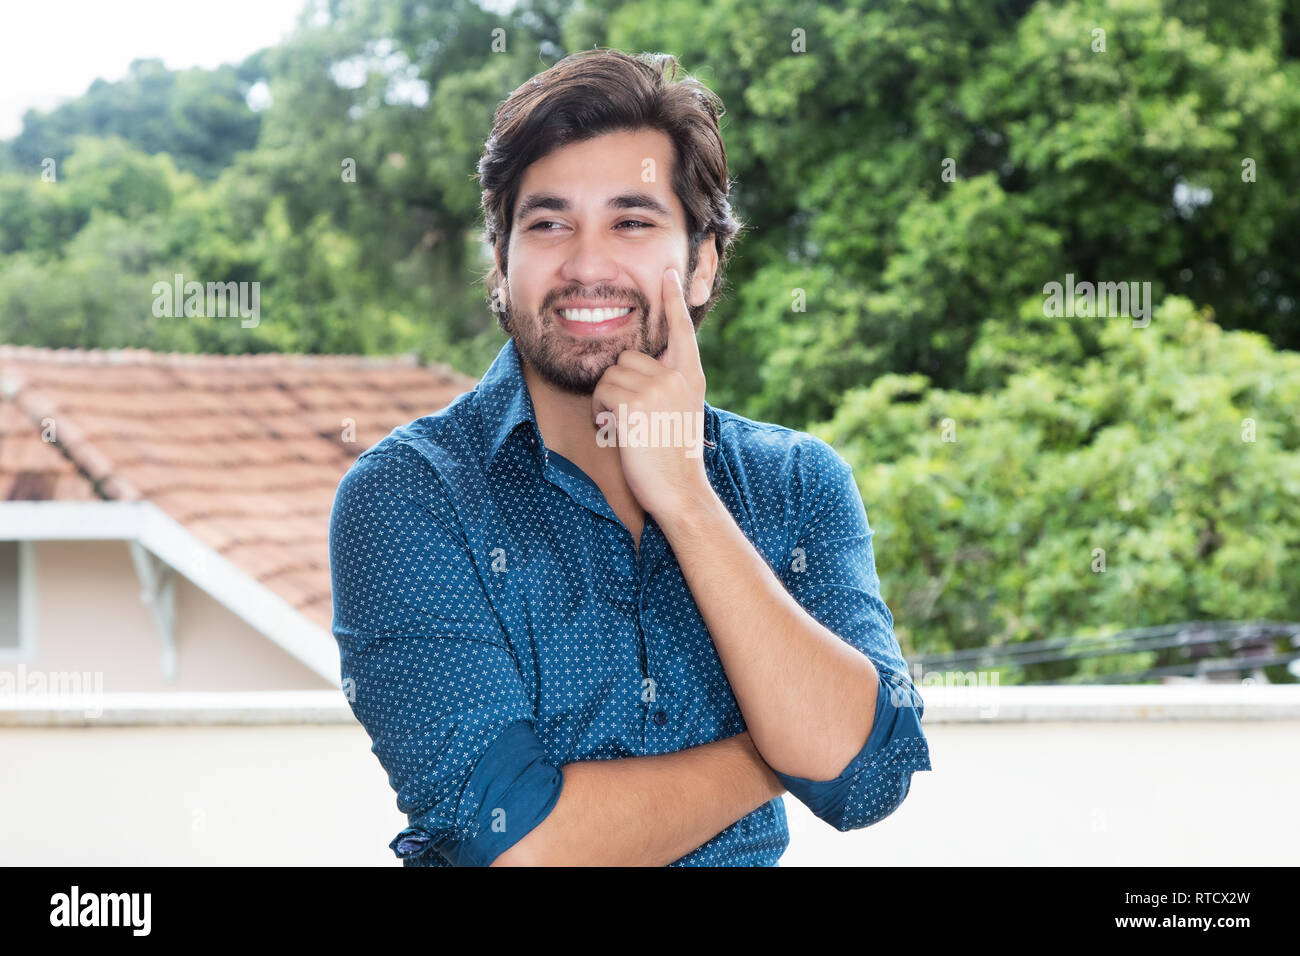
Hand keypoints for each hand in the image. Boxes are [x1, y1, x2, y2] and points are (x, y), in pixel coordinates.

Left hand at [592, 267, 711, 518]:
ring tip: (624, 425)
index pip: (681, 329)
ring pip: (611, 373)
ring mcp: (657, 387)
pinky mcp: (636, 402)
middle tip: (628, 415)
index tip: (668, 273)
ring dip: (606, 398)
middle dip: (617, 382)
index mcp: (690, 375)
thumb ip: (667, 384)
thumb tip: (633, 367)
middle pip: (628, 356)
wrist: (680, 490)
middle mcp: (677, 375)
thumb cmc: (673, 457)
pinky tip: (615, 429)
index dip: (673, 300)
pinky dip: (600, 410)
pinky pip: (602, 390)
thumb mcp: (680, 411)